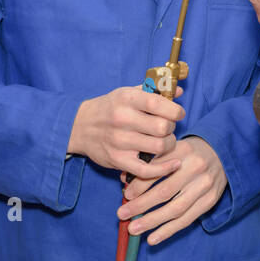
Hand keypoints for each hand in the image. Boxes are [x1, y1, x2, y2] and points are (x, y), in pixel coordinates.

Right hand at [67, 85, 184, 181]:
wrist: (79, 126)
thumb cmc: (110, 108)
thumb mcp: (128, 93)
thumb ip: (154, 91)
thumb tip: (180, 90)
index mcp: (127, 99)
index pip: (158, 103)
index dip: (175, 110)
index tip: (179, 114)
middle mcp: (122, 119)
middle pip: (163, 127)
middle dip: (172, 128)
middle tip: (167, 128)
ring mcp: (120, 142)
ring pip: (159, 147)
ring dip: (169, 145)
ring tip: (164, 140)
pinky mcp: (118, 160)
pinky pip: (147, 170)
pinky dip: (164, 169)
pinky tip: (174, 163)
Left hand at [118, 136, 226, 244]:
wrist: (222, 154)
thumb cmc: (189, 153)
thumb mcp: (172, 149)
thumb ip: (150, 163)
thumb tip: (125, 181)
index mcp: (183, 151)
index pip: (157, 170)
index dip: (139, 185)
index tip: (126, 195)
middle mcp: (195, 168)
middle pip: (165, 191)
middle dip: (141, 205)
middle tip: (122, 214)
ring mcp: (204, 186)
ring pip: (175, 209)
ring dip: (152, 221)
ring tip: (134, 230)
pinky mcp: (210, 200)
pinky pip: (187, 219)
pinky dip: (168, 231)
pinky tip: (153, 238)